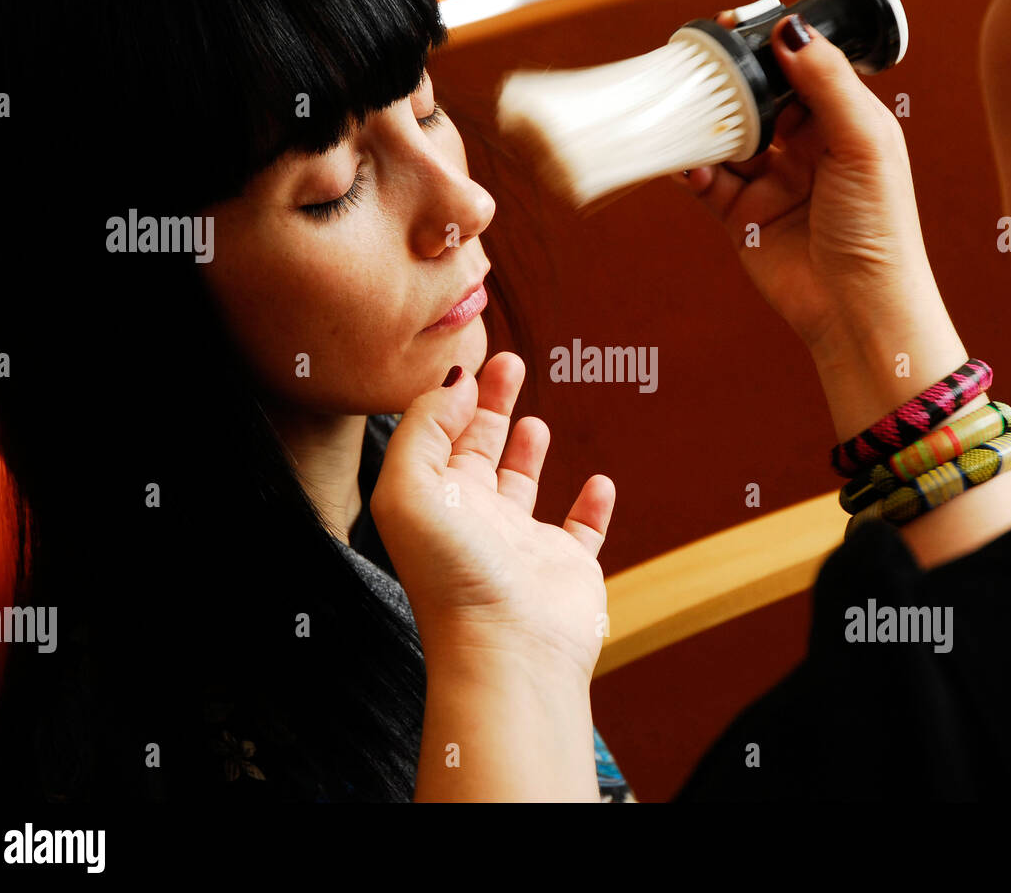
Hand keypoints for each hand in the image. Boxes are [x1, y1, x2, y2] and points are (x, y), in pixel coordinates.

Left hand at [370, 352, 615, 683]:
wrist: (508, 649)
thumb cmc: (453, 572)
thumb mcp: (411, 487)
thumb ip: (424, 428)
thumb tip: (456, 383)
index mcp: (435, 501)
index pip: (440, 438)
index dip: (452, 399)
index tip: (470, 361)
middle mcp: (475, 521)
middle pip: (479, 452)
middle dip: (491, 406)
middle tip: (508, 362)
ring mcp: (522, 545)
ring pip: (523, 488)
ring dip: (527, 453)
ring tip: (534, 423)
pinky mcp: (568, 566)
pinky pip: (584, 530)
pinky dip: (593, 506)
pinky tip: (599, 483)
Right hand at [671, 11, 944, 368]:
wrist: (858, 308)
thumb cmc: (879, 227)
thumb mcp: (863, 140)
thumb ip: (826, 81)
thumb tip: (789, 28)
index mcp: (844, 123)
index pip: (801, 70)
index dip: (772, 48)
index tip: (739, 25)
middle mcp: (807, 149)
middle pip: (758, 101)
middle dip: (731, 84)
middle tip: (703, 66)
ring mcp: (773, 183)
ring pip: (727, 139)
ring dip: (707, 128)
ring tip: (690, 118)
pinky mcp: (743, 218)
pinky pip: (708, 183)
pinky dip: (693, 170)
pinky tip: (690, 166)